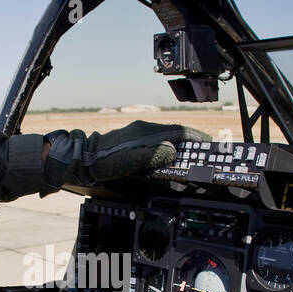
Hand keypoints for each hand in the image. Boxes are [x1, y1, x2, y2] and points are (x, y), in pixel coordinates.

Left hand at [42, 121, 209, 187]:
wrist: (80, 159)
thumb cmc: (102, 162)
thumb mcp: (129, 161)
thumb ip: (151, 155)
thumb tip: (173, 151)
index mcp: (146, 132)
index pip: (180, 131)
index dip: (198, 138)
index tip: (211, 144)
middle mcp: (144, 129)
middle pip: (176, 133)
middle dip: (194, 141)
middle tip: (207, 152)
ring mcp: (138, 134)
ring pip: (167, 137)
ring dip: (182, 145)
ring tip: (194, 155)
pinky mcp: (133, 141)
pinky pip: (158, 142)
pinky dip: (170, 148)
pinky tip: (171, 157)